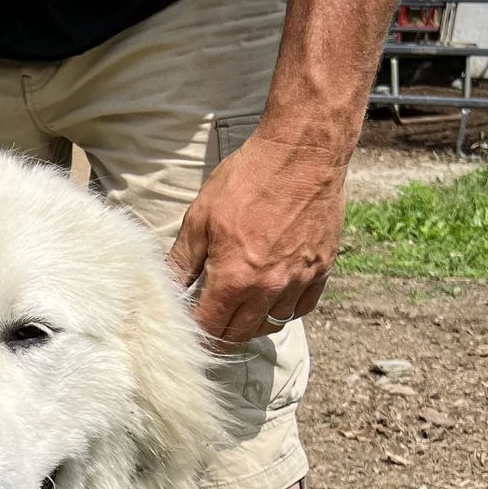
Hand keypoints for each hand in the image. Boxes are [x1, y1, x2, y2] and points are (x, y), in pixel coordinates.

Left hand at [167, 131, 348, 344]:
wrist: (303, 153)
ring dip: (252, 323)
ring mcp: (298, 281)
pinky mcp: (321, 269)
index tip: (187, 325)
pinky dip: (285, 308)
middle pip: (241, 335)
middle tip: (210, 320)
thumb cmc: (248, 179)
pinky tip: (272, 295)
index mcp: (235, 280)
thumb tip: (166, 288)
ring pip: (272, 324)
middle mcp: (268, 289)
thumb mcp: (200, 217)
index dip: (195, 332)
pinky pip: (302, 307)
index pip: (210, 329)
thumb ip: (182, 260)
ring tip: (239, 309)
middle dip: (221, 334)